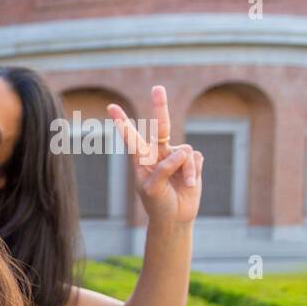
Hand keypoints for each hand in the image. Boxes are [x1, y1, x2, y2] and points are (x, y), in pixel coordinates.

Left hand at [108, 86, 203, 226]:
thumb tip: (182, 150)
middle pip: (160, 126)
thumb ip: (163, 168)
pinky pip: (195, 159)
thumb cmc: (157, 204)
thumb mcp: (152, 189)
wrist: (175, 217)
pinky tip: (189, 184)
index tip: (111, 107)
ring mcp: (175, 156)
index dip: (122, 123)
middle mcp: (158, 153)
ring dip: (185, 169)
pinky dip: (193, 172)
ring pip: (184, 151)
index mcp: (141, 159)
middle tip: (157, 88)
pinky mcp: (191, 161)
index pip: (131, 137)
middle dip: (159, 106)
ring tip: (182, 184)